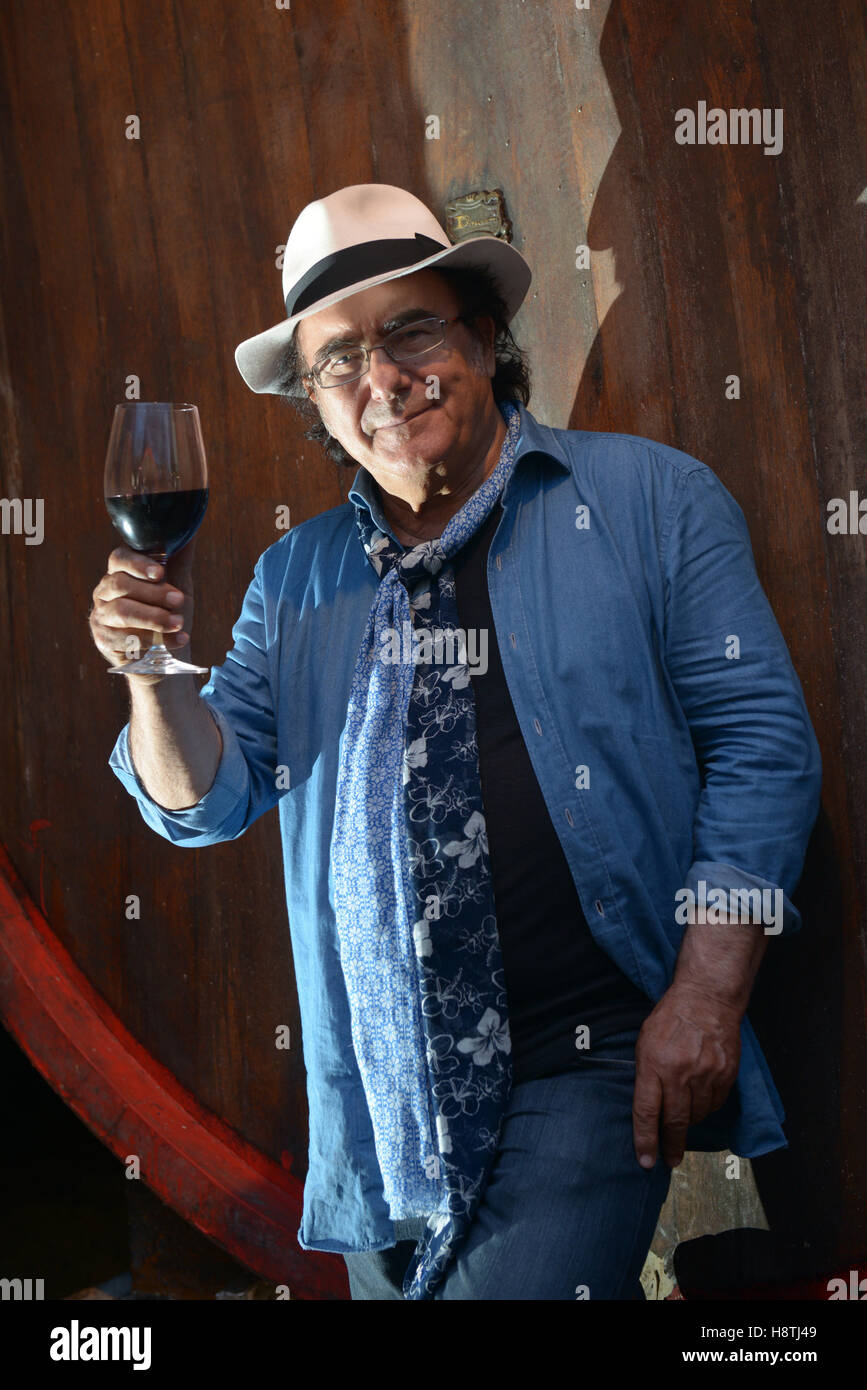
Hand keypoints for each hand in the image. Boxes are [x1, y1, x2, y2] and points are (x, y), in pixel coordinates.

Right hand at [89, 536, 197, 683]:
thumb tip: (190, 530)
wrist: (166, 654)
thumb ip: (179, 559)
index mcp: (119, 573)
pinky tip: (175, 641)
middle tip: (179, 600)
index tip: (160, 573)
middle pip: (121, 585)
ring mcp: (101, 616)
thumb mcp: (178, 585)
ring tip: (179, 623)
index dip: (138, 563)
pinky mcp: (104, 640)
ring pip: (122, 612)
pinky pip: (124, 638)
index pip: (118, 559)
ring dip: (153, 617)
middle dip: (153, 593)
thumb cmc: (169, 613)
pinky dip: (153, 640)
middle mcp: (105, 592)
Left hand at [632, 980, 741, 1169]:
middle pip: (674, 1121)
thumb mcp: (645, 1042)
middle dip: (670, 1145)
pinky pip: (715, 1104)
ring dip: (688, 1123)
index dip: (645, 1140)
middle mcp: (680, 1072)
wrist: (707, 998)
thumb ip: (646, 1075)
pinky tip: (700, 1102)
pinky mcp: (726, 1074)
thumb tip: (649, 1110)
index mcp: (654, 1063)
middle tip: (669, 1160)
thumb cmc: (670, 1018)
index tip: (646, 1161)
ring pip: (697, 1115)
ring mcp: (706, 1074)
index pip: (646, 1112)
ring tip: (683, 1119)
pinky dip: (706, 1109)